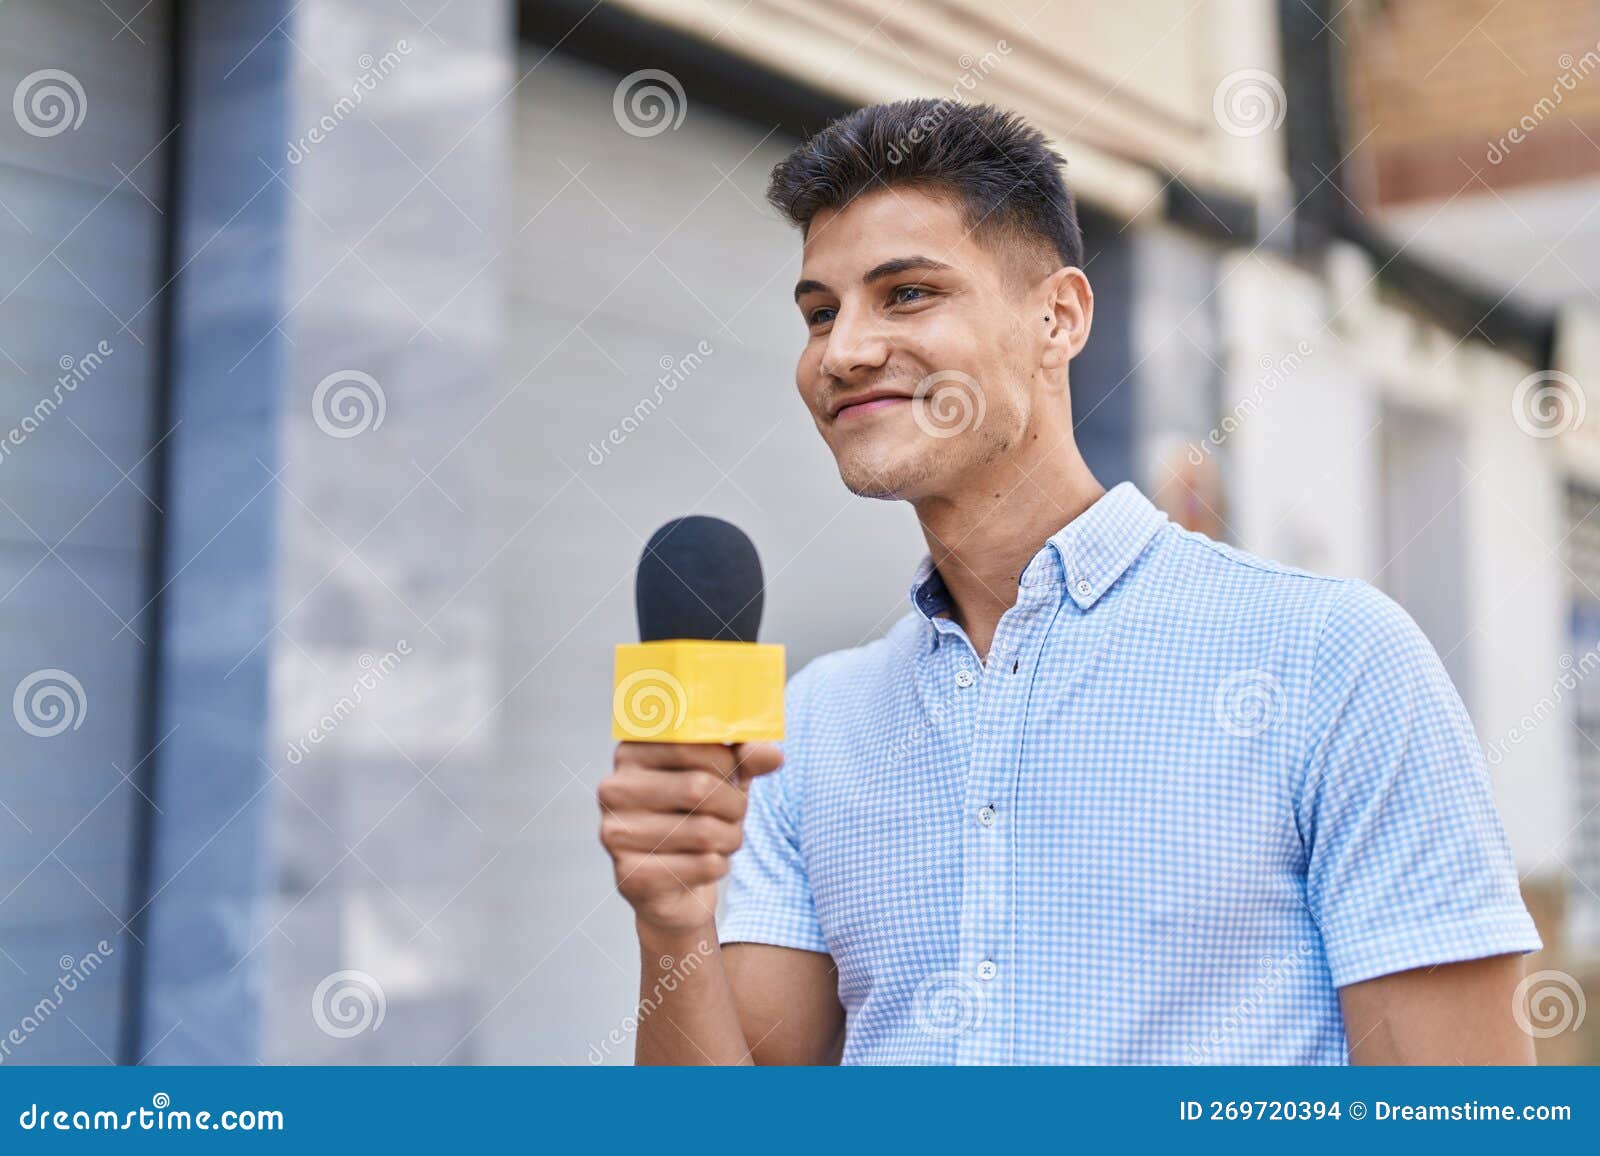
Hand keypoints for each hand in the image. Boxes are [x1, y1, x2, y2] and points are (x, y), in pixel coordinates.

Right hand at [598, 741, 782, 932]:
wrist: (672, 887)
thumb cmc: (697, 817)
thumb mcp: (724, 779)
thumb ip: (745, 759)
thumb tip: (771, 754)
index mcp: (631, 752)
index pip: (689, 742)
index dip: (727, 760)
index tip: (732, 773)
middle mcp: (614, 789)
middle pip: (698, 787)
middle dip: (734, 803)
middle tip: (737, 812)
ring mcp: (616, 833)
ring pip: (704, 830)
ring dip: (731, 837)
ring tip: (726, 839)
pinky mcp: (631, 876)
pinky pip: (702, 865)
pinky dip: (720, 865)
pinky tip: (708, 864)